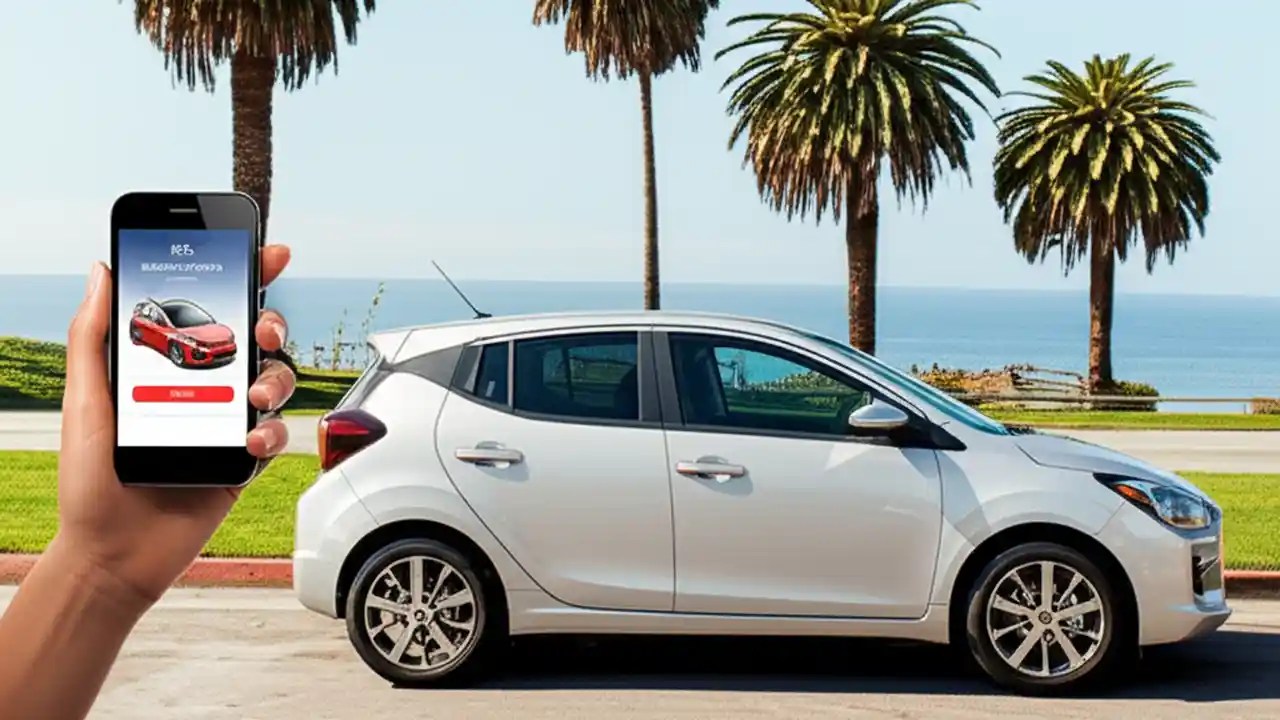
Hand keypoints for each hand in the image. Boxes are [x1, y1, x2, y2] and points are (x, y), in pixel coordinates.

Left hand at [51, 245, 296, 607]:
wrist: (112, 554)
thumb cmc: (90, 481)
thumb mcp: (85, 398)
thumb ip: (93, 334)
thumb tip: (101, 270)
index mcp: (167, 368)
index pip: (210, 311)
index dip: (245, 277)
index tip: (269, 253)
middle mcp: (204, 390)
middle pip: (257, 338)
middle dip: (271, 322)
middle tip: (261, 328)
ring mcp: (227, 423)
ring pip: (276, 380)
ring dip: (276, 377)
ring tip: (252, 395)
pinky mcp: (244, 461)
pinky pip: (276, 434)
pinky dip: (271, 432)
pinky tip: (247, 441)